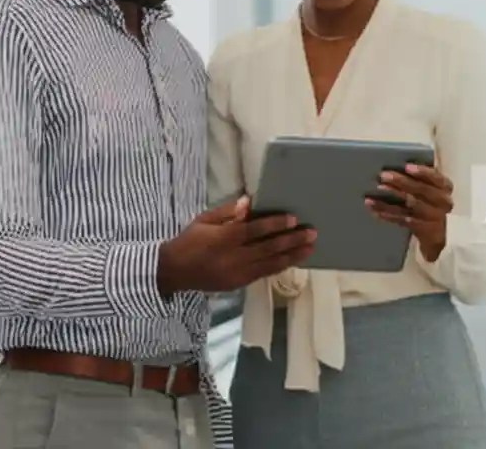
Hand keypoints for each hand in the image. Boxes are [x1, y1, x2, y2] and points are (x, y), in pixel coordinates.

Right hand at [158, 195, 316, 294]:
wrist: (174, 272)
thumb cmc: (190, 240)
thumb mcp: (204, 220)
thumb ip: (228, 212)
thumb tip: (248, 202)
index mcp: (222, 239)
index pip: (253, 230)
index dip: (274, 225)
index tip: (293, 219)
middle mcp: (232, 258)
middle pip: (267, 248)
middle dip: (291, 241)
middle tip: (311, 233)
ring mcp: (237, 274)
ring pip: (270, 264)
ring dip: (292, 255)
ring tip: (310, 248)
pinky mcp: (239, 284)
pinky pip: (264, 273)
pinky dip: (280, 266)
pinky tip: (293, 260)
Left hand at [366, 163, 453, 262]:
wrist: (436, 230)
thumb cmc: (429, 199)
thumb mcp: (431, 186)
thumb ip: (420, 177)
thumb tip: (396, 165)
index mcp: (446, 187)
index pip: (436, 177)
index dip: (422, 172)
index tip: (407, 167)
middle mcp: (443, 202)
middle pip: (421, 190)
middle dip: (401, 182)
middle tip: (384, 176)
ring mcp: (434, 217)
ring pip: (410, 205)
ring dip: (392, 197)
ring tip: (376, 191)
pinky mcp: (422, 229)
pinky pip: (402, 220)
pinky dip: (387, 213)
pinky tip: (375, 208)